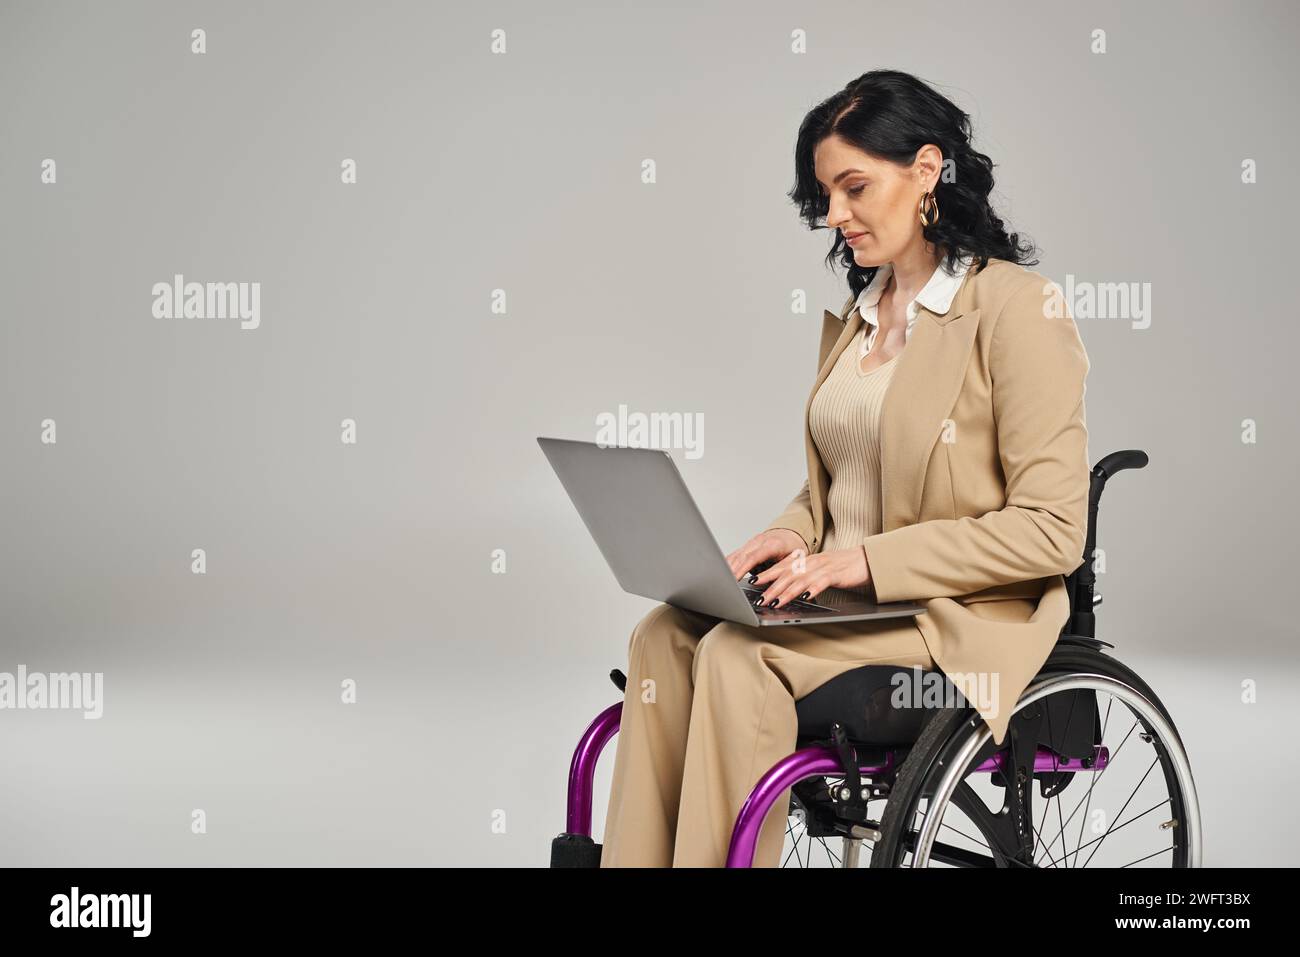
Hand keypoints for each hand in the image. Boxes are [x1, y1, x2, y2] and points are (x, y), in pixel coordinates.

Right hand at [725, 529, 806, 581]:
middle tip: (725, 584)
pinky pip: (735, 554)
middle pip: (741, 556)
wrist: (791, 534)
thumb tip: (772, 586)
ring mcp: (752, 543)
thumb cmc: (794, 548)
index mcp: (772, 545)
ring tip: (721, 580)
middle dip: (732, 571)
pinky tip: (723, 571)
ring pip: (736, 555)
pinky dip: (728, 563)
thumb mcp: (793, 560)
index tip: (735, 579)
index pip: (753, 557)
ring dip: (728, 568)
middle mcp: (759, 541)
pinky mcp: (747, 546)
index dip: (743, 569)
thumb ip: (782, 571)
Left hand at [749, 547, 872, 609]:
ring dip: (786, 592)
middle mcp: (812, 562)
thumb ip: (804, 576)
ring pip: (800, 579)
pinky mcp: (836, 574)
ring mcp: (823, 567)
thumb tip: (787, 588)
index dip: (766, 574)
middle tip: (759, 598)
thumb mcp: (819, 570)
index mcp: (806, 560)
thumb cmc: (842, 567)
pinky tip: (804, 597)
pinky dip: (811, 589)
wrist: (866, 559)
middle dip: (771, 587)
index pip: (782, 567)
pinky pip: (821, 582)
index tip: (752, 582)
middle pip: (787, 574)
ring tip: (775, 602)